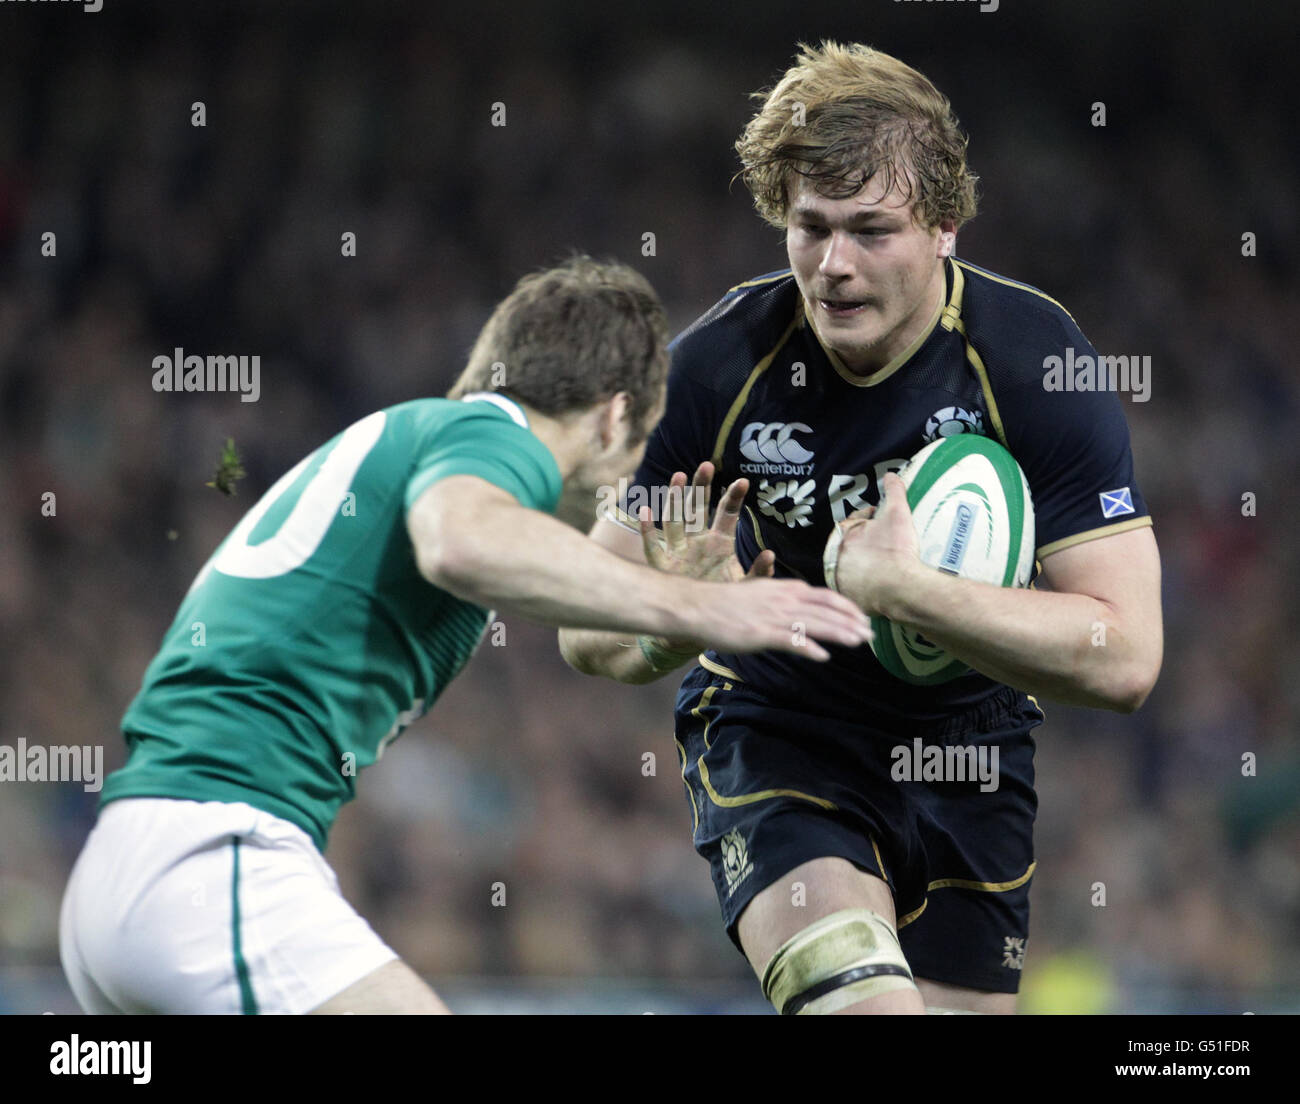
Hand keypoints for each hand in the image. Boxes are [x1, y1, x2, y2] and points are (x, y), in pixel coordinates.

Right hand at [638, 462, 774, 650]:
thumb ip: (758, 574)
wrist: (698, 624)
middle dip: (701, 487)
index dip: (733, 497)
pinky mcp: (662, 566)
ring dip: (675, 499)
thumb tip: (770, 554)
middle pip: (698, 508)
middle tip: (706, 465)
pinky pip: (652, 547)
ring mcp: (679, 551)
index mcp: (720, 543)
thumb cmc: (723, 602)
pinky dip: (647, 531)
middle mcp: (698, 541)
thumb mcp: (744, 588)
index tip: (744, 481)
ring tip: (678, 477)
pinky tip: (645, 512)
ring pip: (674, 520)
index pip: (726, 514)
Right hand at [681, 577, 873, 661]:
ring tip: (858, 642)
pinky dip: (809, 647)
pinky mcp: (761, 633)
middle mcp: (784, 599)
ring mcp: (773, 616)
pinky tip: (824, 656)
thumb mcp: (757, 588)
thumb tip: (788, 579)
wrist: (698, 606)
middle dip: (850, 622)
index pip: (825, 596)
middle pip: (826, 610)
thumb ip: (777, 588)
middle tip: (870, 635)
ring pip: (814, 623)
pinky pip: (790, 640)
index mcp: (785, 588)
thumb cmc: (725, 601)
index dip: (846, 607)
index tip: (862, 618)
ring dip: (839, 633)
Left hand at [830, 472, 920, 615]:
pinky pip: (857, 590)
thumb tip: (891, 475)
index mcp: (844, 537)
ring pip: (852, 569)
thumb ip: (894, 491)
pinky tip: (879, 584)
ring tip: (882, 564)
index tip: (879, 519)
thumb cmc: (896, 550)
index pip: (853, 522)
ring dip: (864, 565)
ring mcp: (843, 582)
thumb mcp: (898, 513)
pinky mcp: (852, 599)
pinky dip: (865, 586)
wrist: (901, 588)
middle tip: (882, 543)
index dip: (868, 518)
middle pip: (851, 546)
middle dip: (864, 543)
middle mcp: (838, 560)